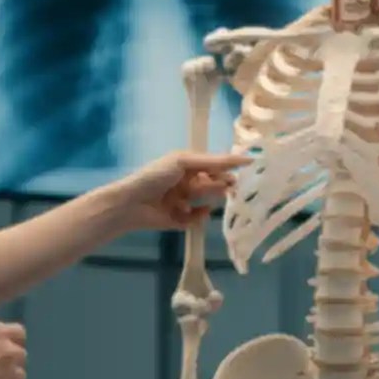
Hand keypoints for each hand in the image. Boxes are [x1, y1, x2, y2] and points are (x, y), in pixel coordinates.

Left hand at [108, 150, 250, 230]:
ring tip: (203, 196)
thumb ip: (214, 161)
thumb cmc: (155, 176)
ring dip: (208, 197)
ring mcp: (184, 201)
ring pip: (207, 200)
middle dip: (220, 184)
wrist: (131, 203)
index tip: (247, 167)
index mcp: (186, 165)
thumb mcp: (184, 162)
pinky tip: (193, 211)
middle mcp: (187, 182)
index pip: (214, 165)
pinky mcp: (180, 220)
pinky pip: (197, 219)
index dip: (228, 167)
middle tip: (230, 186)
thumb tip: (246, 158)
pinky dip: (197, 216)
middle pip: (213, 183)